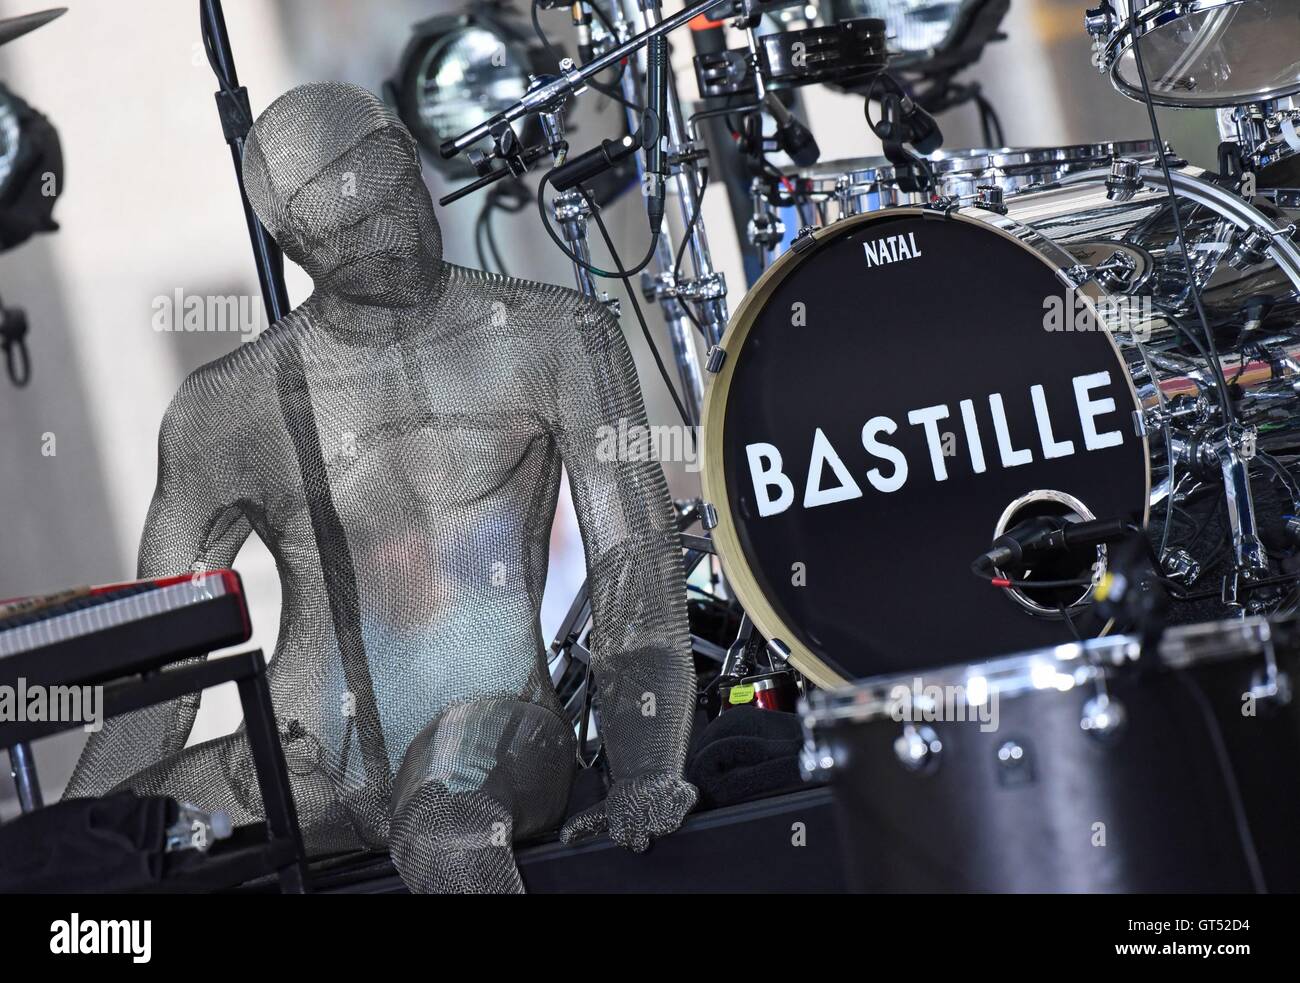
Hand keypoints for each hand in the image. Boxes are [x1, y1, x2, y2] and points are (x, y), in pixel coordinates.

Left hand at [559, 771, 697, 852]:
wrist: (649, 770)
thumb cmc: (625, 797)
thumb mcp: (602, 808)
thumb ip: (583, 823)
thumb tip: (565, 839)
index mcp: (620, 804)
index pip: (623, 839)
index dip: (624, 834)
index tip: (625, 824)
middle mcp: (642, 800)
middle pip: (642, 840)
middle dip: (640, 832)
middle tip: (639, 817)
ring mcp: (665, 797)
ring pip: (663, 829)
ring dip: (658, 821)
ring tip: (652, 807)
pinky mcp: (685, 794)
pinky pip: (682, 814)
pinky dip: (677, 809)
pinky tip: (668, 802)